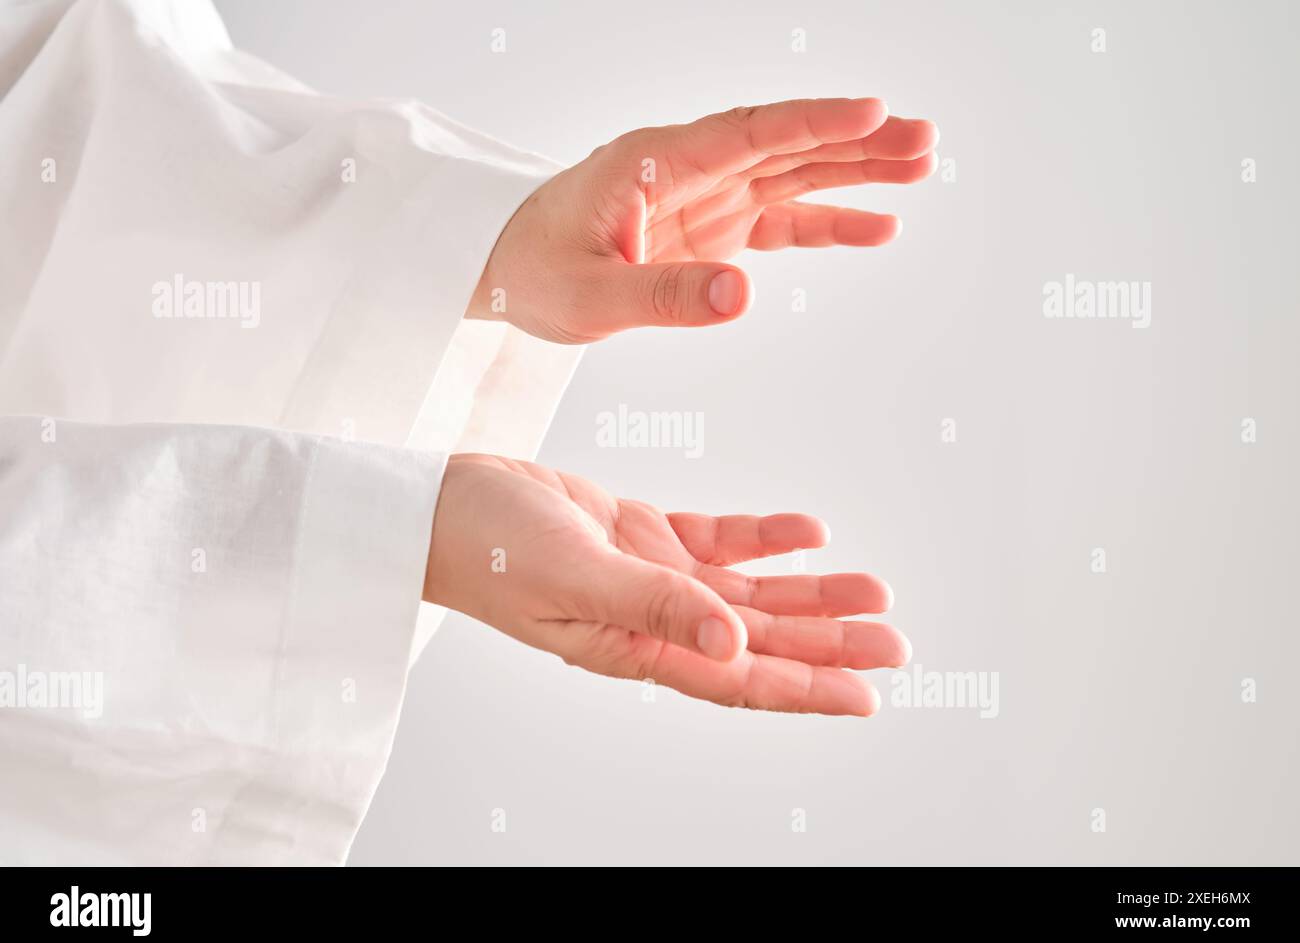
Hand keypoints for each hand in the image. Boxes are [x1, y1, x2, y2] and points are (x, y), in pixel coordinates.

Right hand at [425, 454, 908, 715]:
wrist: (443, 503)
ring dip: (808, 594)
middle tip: (893, 642)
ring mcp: (651, 578)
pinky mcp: (642, 537)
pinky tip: (808, 534)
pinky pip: (718, 542)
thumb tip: (733, 642)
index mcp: (635, 646)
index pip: (737, 677)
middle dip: (827, 642)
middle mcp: (654, 620)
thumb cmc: (487, 549)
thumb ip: (655, 608)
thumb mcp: (574, 578)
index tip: (866, 695)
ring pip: (748, 593)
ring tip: (870, 591)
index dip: (804, 687)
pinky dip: (763, 539)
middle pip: (758, 639)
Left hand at [469, 97, 937, 342]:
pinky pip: (780, 220)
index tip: (872, 110)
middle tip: (925, 138)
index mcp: (653, 165)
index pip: (746, 133)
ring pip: (792, 173)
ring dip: (856, 170)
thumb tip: (742, 296)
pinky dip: (828, 222)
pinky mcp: (713, 228)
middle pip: (784, 143)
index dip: (811, 121)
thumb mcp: (588, 297)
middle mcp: (689, 169)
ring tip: (923, 165)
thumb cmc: (534, 271)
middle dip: (855, 138)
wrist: (508, 270)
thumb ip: (662, 296)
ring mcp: (706, 196)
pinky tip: (877, 227)